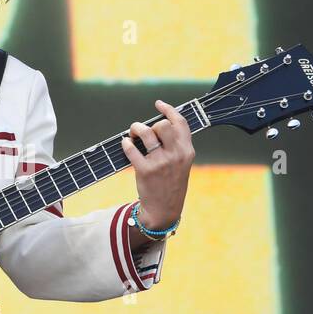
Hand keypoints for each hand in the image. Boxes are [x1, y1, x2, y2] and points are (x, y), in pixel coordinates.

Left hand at [120, 100, 193, 229]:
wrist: (164, 210)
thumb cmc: (172, 183)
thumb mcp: (182, 164)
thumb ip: (177, 145)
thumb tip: (160, 123)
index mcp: (187, 151)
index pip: (180, 123)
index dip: (168, 109)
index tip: (158, 104)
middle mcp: (175, 155)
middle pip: (162, 125)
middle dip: (150, 124)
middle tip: (142, 130)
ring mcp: (160, 163)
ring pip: (145, 133)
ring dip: (135, 129)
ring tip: (132, 134)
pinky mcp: (145, 171)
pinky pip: (131, 149)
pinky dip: (125, 143)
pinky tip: (125, 143)